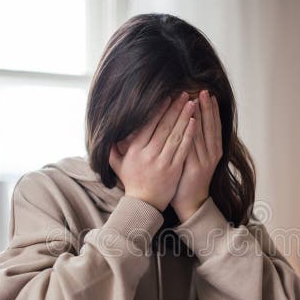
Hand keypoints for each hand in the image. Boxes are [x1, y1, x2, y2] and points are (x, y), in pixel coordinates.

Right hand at [110, 92, 196, 210]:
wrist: (144, 204)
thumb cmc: (132, 182)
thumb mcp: (117, 165)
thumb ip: (111, 149)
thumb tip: (105, 133)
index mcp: (135, 150)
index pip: (148, 125)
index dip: (159, 109)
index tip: (167, 97)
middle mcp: (148, 154)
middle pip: (164, 127)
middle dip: (174, 108)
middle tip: (183, 94)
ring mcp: (162, 162)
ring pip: (175, 135)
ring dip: (184, 118)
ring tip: (191, 104)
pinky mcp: (174, 170)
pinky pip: (183, 149)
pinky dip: (189, 135)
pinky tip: (194, 122)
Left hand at [172, 90, 222, 221]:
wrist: (191, 204)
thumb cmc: (189, 181)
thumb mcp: (195, 159)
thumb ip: (194, 143)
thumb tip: (189, 122)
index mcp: (214, 151)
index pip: (214, 125)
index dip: (212, 110)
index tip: (209, 94)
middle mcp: (212, 154)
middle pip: (210, 126)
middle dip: (207, 107)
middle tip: (204, 90)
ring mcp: (205, 161)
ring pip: (202, 133)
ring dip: (200, 115)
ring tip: (196, 99)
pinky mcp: (195, 168)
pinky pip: (193, 146)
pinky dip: (193, 132)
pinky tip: (191, 120)